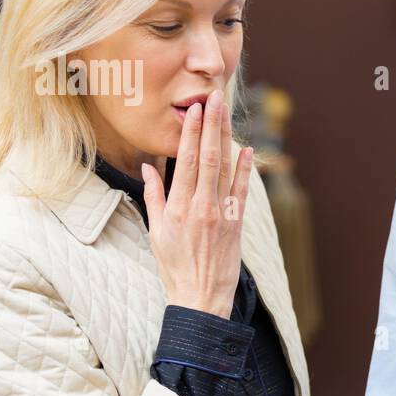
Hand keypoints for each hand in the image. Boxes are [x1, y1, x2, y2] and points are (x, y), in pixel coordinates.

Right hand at [141, 90, 252, 318]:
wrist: (200, 297)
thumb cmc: (174, 266)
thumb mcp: (156, 231)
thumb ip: (153, 196)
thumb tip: (147, 166)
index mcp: (176, 207)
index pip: (184, 161)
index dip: (190, 133)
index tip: (194, 110)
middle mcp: (200, 207)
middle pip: (207, 158)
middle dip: (211, 126)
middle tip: (214, 98)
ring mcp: (221, 215)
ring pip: (225, 169)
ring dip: (226, 138)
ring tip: (227, 113)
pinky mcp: (236, 224)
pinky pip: (242, 191)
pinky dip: (246, 169)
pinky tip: (247, 150)